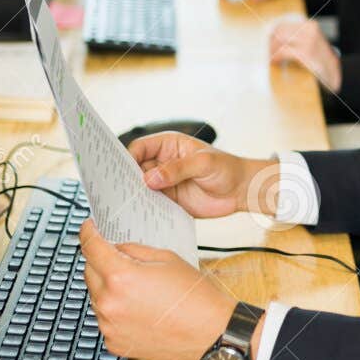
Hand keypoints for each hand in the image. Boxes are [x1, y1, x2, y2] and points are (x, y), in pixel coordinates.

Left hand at [80, 221, 255, 359]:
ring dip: (108, 288)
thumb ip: (133, 250)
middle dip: (101, 262)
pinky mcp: (114, 343)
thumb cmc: (195, 297)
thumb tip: (115, 248)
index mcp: (121, 277)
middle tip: (121, 260)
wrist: (210, 334)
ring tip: (139, 290)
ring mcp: (110, 326)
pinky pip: (106, 319)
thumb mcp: (167, 258)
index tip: (88, 229)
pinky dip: (116, 310)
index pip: (91, 247)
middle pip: (89, 272)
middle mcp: (110, 303)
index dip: (87, 233)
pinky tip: (139, 310)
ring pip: (96, 297)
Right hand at [128, 131, 274, 218]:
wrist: (240, 191)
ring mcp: (165, 182)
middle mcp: (162, 163)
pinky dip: (145, 209)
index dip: (128, 158)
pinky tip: (141, 215)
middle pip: (135, 169)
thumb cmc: (226, 168)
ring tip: (128, 205)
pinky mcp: (169, 200)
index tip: (120, 171)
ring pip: (141, 188)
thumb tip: (151, 178)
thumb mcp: (203, 163)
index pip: (140, 148)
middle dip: (127, 179)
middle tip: (120, 191)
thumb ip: (177, 169)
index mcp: (168, 145)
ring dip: (135, 196)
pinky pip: (152, 204)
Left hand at [269, 16, 341, 92]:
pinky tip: (275, 62)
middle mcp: (310, 30)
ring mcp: (308, 41)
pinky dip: (276, 57)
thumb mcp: (312, 44)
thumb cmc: (321, 62)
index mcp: (310, 26)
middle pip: (279, 31)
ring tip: (271, 58)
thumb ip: (297, 39)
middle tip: (268, 53)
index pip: (283, 25)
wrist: (338, 75)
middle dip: (270, 42)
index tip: (268, 44)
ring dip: (272, 50)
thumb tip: (273, 39)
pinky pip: (284, 51)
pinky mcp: (306, 53)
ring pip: (279, 39)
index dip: (272, 35)